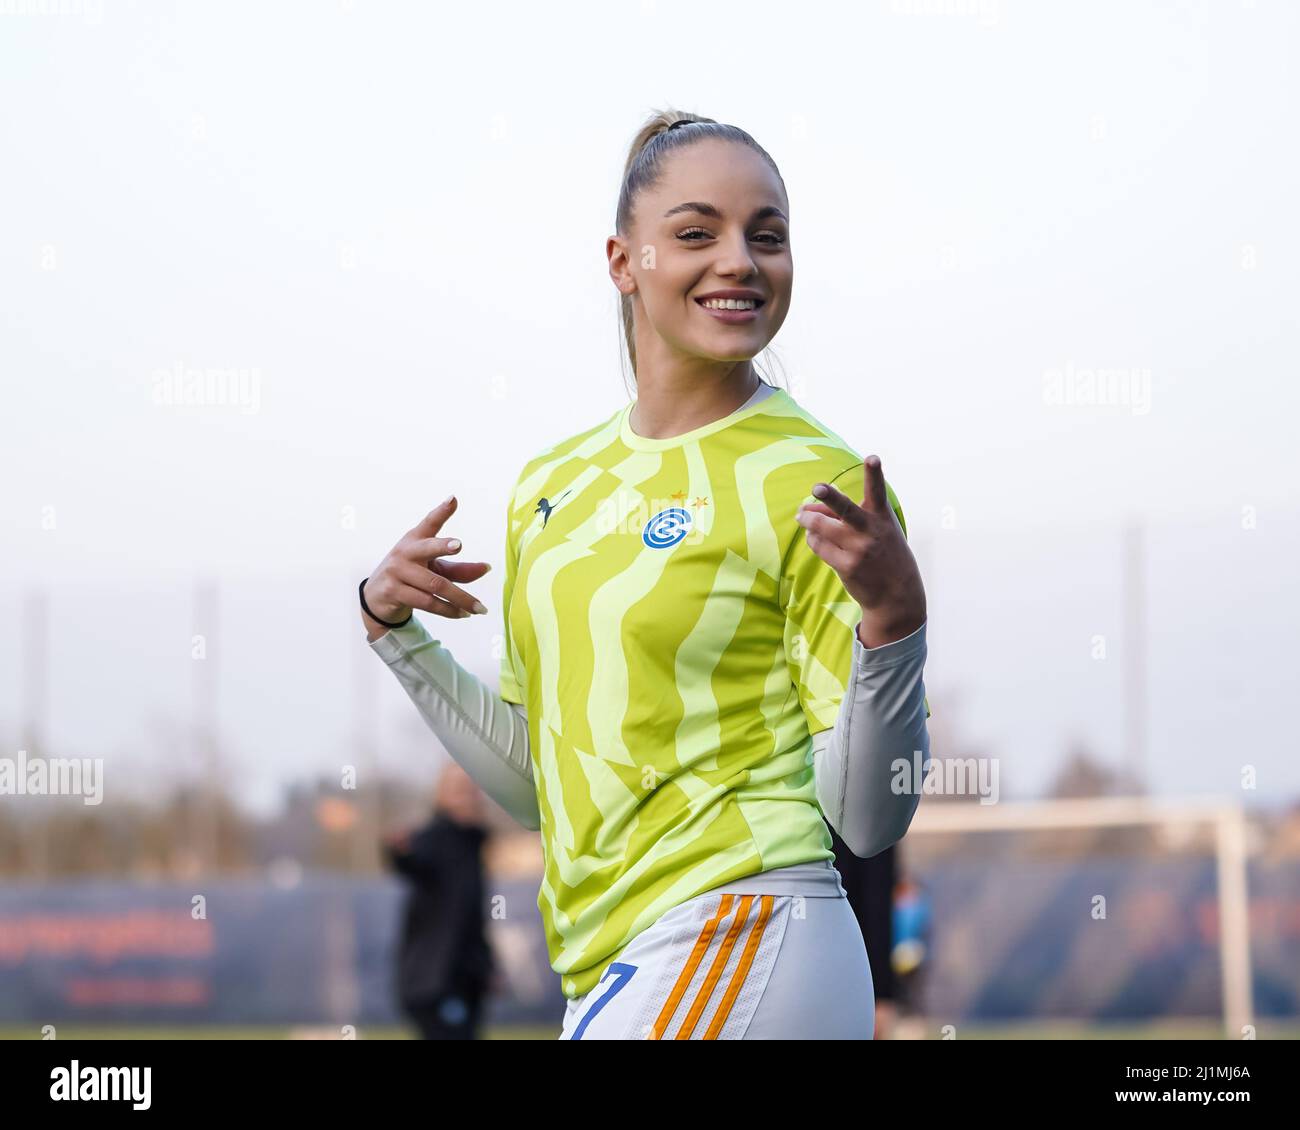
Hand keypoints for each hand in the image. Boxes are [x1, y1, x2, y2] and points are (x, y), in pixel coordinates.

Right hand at [362, 495, 492, 636]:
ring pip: (434, 585)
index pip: (429, 523)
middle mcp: (405, 552)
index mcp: (416, 539)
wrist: (378, 597)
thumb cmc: (412, 575)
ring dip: (460, 599)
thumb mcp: (433, 568)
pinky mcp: (394, 592)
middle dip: (442, 546)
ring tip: (479, 608)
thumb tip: (487, 569)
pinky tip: (462, 614)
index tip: (453, 500)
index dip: (441, 511)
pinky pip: (427, 602)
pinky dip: (448, 610)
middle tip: (458, 545)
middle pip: (427, 549)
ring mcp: (397, 572)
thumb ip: (459, 568)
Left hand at [794, 455, 926, 648]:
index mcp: (882, 517)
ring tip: (801, 516)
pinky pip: (818, 545)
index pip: (878, 491)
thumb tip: (810, 508)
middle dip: (830, 496)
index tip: (872, 458)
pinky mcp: (845, 566)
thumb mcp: (877, 530)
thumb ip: (847, 516)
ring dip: (806, 519)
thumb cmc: (884, 553)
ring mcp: (857, 550)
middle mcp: (870, 531)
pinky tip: (814, 537)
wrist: (896, 595)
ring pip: (821, 526)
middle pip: (845, 509)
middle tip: (816, 487)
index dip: (874, 473)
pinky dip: (812, 539)